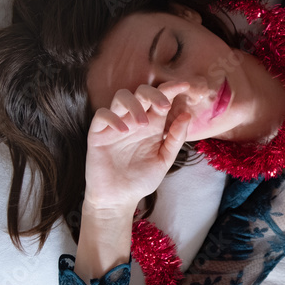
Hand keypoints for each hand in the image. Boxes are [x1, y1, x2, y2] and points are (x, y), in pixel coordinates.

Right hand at [84, 81, 192, 211]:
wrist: (118, 199)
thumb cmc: (142, 179)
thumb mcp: (164, 159)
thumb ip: (175, 138)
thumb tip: (187, 114)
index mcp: (152, 125)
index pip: (160, 99)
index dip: (171, 89)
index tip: (184, 85)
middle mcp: (134, 120)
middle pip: (141, 92)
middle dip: (154, 93)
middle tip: (163, 106)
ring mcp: (115, 125)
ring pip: (121, 97)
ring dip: (134, 104)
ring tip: (142, 124)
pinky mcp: (97, 134)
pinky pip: (102, 114)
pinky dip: (113, 117)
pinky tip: (123, 130)